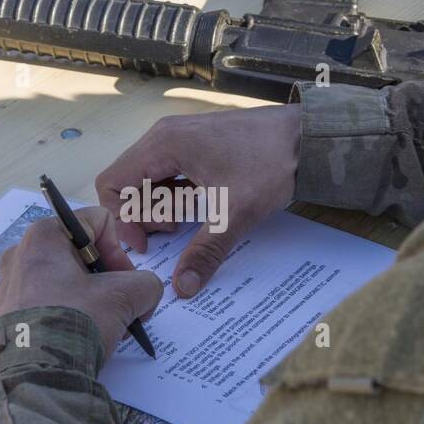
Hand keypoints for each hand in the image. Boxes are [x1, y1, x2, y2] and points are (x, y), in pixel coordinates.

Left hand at [0, 206, 163, 355]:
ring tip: (100, 327)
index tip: (123, 281)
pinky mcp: (8, 313)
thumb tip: (145, 292)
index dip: (119, 251)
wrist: (29, 372)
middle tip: (118, 308)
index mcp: (44, 235)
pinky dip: (69, 316)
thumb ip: (146, 284)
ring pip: (66, 281)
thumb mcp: (124, 297)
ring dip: (91, 300)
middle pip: (82, 254)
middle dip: (107, 281)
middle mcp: (22, 253)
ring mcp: (11, 284)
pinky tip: (78, 338)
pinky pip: (49, 304)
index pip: (98, 222)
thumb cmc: (72, 321)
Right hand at [95, 105, 301, 296]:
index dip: (122, 220)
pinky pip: (168, 172)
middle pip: (128, 181)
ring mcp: (180, 137)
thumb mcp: (235, 214)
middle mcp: (164, 136)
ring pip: (148, 178)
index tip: (146, 244)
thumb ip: (204, 251)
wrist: (310, 136)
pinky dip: (175, 194)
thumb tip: (183, 287)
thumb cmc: (271, 163)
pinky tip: (200, 207)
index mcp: (164, 144)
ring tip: (190, 219)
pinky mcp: (195, 144)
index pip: (113, 183)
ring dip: (161, 205)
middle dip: (144, 214)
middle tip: (176, 231)